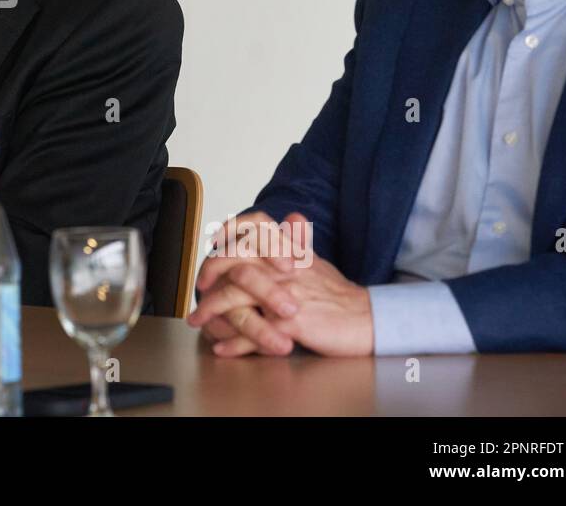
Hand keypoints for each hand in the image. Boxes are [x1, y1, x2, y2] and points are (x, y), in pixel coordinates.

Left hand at [191, 213, 373, 356]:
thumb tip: (292, 217)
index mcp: (288, 252)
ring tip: (198, 320)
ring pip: (235, 296)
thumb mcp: (317, 262)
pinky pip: (251, 332)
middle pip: (234, 260)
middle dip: (209, 273)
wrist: (367, 320)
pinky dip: (233, 342)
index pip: (253, 228)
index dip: (230, 232)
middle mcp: (283, 268)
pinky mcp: (288, 322)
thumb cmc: (338, 295)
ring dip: (210, 310)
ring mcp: (284, 295)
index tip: (215, 244)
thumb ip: (297, 243)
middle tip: (200, 286)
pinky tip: (222, 347)